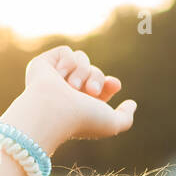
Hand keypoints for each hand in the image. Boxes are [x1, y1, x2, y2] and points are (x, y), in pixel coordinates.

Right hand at [13, 46, 136, 144]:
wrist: (55, 111)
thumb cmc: (82, 120)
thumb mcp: (112, 124)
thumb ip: (126, 118)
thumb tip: (132, 103)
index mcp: (81, 105)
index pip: (100, 87)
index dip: (108, 84)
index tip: (114, 85)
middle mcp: (67, 92)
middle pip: (94, 71)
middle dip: (96, 79)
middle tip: (90, 92)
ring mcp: (54, 78)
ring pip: (81, 59)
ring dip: (82, 72)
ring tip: (72, 86)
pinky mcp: (43, 65)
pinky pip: (66, 51)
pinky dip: (67, 62)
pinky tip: (58, 76)